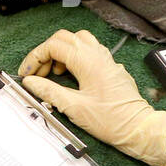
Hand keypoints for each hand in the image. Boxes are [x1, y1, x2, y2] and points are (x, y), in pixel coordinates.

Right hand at [18, 29, 165, 165]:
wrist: (137, 127)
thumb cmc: (110, 120)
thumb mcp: (73, 107)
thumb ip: (48, 91)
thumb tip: (30, 82)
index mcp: (88, 61)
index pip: (53, 46)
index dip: (35, 57)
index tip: (27, 74)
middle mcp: (98, 55)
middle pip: (64, 38)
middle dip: (46, 52)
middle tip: (38, 73)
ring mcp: (105, 59)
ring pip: (78, 40)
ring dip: (60, 52)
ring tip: (54, 72)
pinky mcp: (109, 67)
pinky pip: (89, 50)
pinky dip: (73, 57)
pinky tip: (70, 75)